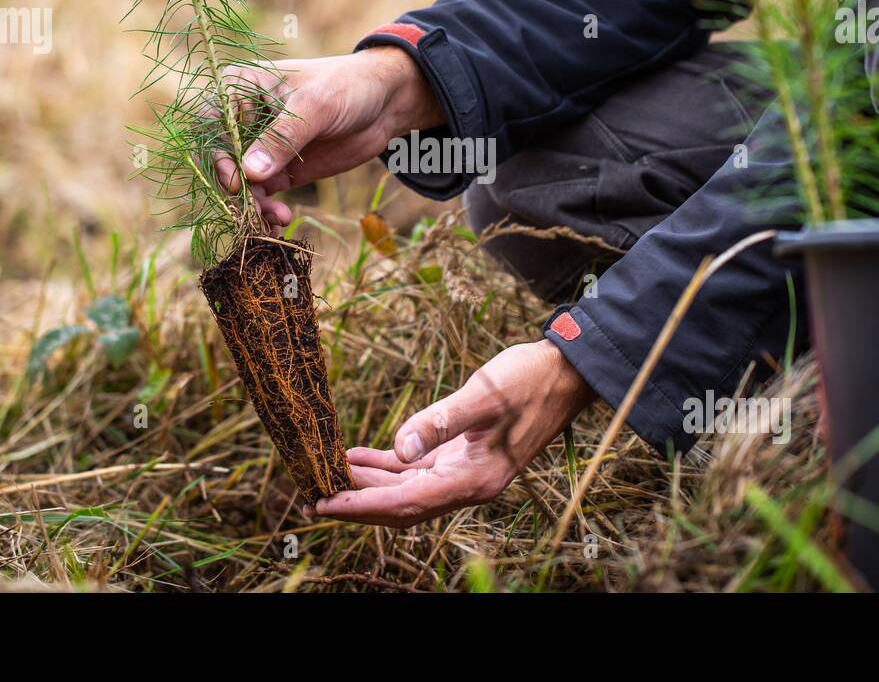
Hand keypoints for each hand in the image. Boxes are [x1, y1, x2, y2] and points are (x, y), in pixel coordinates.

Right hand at [214, 47, 442, 226]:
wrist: (384, 103)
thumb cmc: (346, 87)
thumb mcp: (315, 107)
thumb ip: (282, 139)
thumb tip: (248, 174)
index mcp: (239, 88)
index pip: (212, 123)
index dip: (217, 153)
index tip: (234, 180)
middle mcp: (241, 118)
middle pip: (222, 158)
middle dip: (236, 187)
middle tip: (254, 208)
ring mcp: (259, 147)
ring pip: (240, 182)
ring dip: (252, 204)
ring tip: (276, 218)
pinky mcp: (278, 170)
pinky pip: (261, 195)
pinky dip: (266, 210)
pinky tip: (280, 220)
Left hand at [314, 339, 595, 526]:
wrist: (566, 373)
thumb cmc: (530, 380)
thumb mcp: (484, 395)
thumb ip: (440, 420)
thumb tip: (399, 447)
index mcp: (475, 478)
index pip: (407, 503)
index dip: (363, 506)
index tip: (324, 503)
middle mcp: (468, 483)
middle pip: (402, 504)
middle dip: (357, 502)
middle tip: (311, 495)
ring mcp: (466, 470)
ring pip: (407, 488)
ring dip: (369, 484)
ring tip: (326, 475)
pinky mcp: (463, 453)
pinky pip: (417, 469)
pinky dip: (387, 466)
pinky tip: (358, 458)